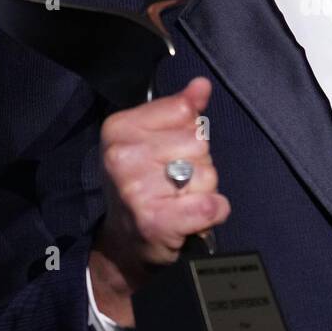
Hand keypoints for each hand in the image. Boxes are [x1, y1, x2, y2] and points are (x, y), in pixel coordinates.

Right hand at [88, 76, 230, 322]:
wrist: (126, 245)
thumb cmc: (143, 186)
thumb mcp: (153, 140)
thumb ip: (180, 110)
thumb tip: (201, 85)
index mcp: (119, 129)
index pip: (185, 113)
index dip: (188, 134)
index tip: (167, 153)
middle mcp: (122, 157)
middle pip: (199, 143)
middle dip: (197, 164)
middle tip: (173, 183)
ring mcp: (136, 190)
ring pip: (208, 174)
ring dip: (202, 191)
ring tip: (177, 201)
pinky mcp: (156, 221)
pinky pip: (211, 205)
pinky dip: (212, 213)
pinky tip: (192, 218)